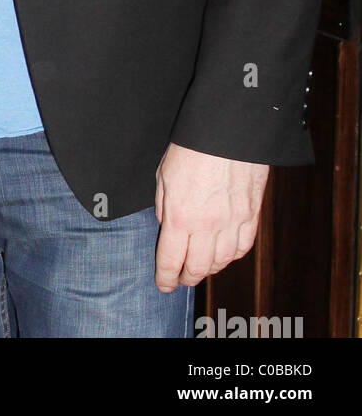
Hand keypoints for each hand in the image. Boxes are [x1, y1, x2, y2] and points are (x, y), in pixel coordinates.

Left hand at [153, 142, 267, 290]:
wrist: (228, 131)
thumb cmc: (192, 147)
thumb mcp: (164, 174)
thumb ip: (163, 204)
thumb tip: (166, 224)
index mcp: (180, 216)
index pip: (170, 259)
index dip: (166, 277)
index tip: (163, 284)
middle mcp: (207, 226)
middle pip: (197, 268)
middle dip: (186, 278)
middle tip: (180, 279)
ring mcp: (232, 223)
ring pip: (221, 262)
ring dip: (209, 269)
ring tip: (200, 267)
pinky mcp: (251, 216)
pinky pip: (242, 247)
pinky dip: (232, 256)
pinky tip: (224, 254)